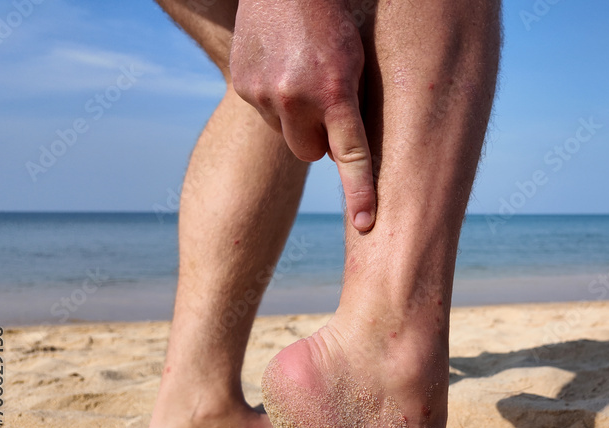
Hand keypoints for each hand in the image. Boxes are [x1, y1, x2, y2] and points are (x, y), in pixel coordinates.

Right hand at [230, 0, 375, 230]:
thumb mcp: (356, 60)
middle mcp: (295, 99)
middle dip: (319, 140)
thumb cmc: (333, 20)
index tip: (366, 225)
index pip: (351, 156)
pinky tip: (281, 68)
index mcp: (334, 93)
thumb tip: (344, 156)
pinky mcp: (242, 86)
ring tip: (302, 76)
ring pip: (286, 133)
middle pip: (311, 152)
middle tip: (326, 109)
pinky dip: (274, 99)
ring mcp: (264, 94)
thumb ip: (352, 107)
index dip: (360, 192)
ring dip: (296, 118)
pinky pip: (264, 112)